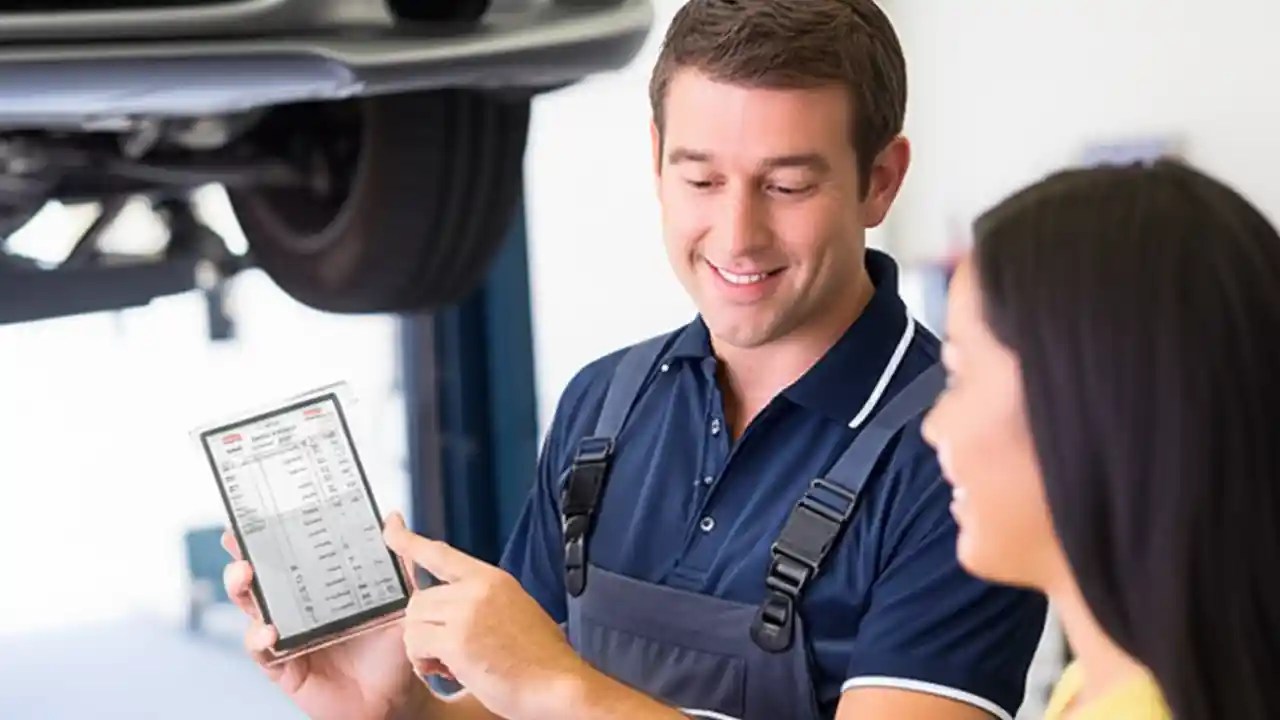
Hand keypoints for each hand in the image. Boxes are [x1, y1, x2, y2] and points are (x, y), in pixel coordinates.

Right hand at [221, 526, 428, 719]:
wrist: (396, 695)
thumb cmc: (392, 647)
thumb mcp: (399, 600)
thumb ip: (396, 563)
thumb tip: (393, 517)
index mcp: (318, 589)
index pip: (285, 560)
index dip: (262, 540)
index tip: (247, 521)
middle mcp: (297, 611)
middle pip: (257, 583)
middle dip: (241, 562)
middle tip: (240, 549)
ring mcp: (287, 638)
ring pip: (251, 612)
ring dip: (242, 593)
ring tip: (245, 579)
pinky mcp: (284, 667)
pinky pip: (262, 652)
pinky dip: (258, 640)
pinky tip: (268, 631)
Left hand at [383, 514, 588, 719]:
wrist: (558, 684)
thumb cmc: (541, 659)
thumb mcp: (516, 611)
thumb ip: (481, 601)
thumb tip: (451, 609)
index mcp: (492, 579)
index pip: (440, 553)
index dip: (408, 539)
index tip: (391, 523)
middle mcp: (477, 590)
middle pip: (419, 598)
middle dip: (424, 627)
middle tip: (444, 651)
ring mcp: (466, 613)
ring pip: (413, 621)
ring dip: (422, 646)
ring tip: (448, 663)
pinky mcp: (456, 640)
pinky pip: (416, 644)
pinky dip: (423, 662)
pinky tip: (446, 671)